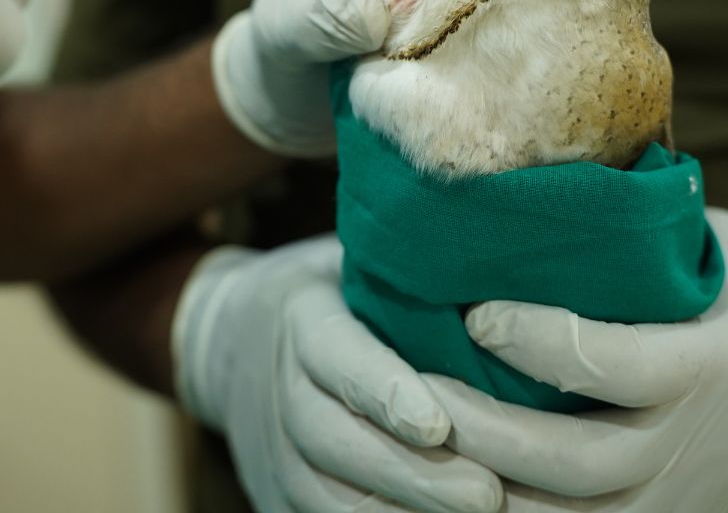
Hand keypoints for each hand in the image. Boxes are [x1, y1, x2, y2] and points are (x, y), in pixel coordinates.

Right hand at [171, 235, 502, 512]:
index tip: (437, 424)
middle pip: (335, 440)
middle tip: (487, 494)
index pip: (338, 357)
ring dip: (401, 512)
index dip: (384, 392)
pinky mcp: (277, 496)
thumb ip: (406, 261)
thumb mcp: (355, 258)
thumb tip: (495, 241)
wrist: (232, 341)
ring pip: (329, 496)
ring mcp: (273, 451)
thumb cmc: (332, 290)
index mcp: (304, 318)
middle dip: (411, 473)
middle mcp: (281, 389)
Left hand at [423, 209, 727, 511]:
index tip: (473, 310)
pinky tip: (455, 488)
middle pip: (572, 461)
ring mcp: (682, 500)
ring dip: (484, 492)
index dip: (532, 339)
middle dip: (483, 428)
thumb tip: (545, 182)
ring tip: (418, 445)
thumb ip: (647, 233)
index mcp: (716, 363)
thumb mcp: (727, 249)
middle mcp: (693, 444)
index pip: (608, 363)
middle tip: (415, 386)